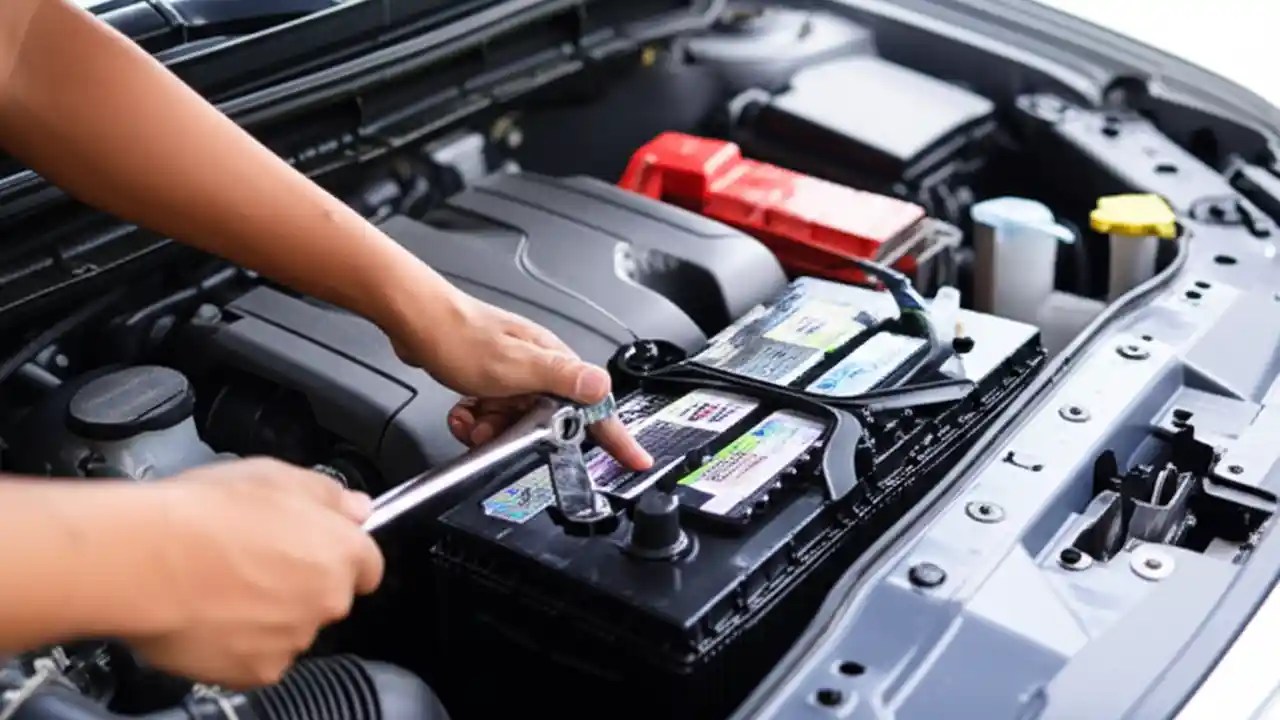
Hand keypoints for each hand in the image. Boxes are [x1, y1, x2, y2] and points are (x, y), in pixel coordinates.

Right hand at [128, 458, 382, 688]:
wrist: (145, 563)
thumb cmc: (205, 513)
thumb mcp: (275, 476)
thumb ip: (327, 495)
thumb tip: (358, 510)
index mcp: (341, 552)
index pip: (367, 564)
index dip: (338, 554)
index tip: (311, 549)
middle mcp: (327, 600)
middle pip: (327, 597)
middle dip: (299, 584)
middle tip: (251, 563)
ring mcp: (294, 640)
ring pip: (291, 629)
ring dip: (269, 615)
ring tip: (220, 588)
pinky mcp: (257, 672)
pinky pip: (257, 659)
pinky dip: (238, 645)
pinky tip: (209, 617)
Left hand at [390, 289, 652, 470]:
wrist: (417, 321)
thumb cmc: (461, 335)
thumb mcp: (518, 365)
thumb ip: (563, 379)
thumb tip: (602, 386)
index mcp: (555, 363)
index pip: (597, 405)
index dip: (617, 437)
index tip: (636, 459)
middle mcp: (540, 368)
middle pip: (550, 424)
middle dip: (522, 436)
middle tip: (498, 430)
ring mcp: (515, 375)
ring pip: (517, 424)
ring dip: (491, 428)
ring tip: (473, 416)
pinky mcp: (492, 381)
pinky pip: (494, 416)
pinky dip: (475, 419)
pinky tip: (464, 409)